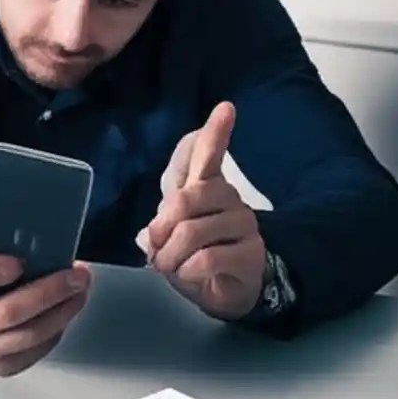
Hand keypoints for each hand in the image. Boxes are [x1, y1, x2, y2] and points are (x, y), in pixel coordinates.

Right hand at [0, 218, 92, 376]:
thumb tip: (21, 214)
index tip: (20, 261)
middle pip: (6, 314)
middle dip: (47, 293)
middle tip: (77, 275)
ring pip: (27, 337)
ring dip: (61, 313)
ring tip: (80, 291)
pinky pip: (34, 352)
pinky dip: (56, 331)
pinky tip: (66, 310)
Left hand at [137, 102, 265, 319]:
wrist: (226, 290)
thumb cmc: (194, 256)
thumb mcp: (168, 239)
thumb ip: (157, 230)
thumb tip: (147, 235)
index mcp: (205, 188)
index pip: (209, 155)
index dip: (215, 134)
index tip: (225, 109)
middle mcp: (228, 198)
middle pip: (185, 199)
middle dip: (161, 229)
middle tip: (155, 250)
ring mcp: (242, 224)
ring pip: (191, 233)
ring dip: (169, 257)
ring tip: (170, 266)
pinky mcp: (250, 252)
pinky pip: (206, 259)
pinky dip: (186, 272)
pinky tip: (190, 275)